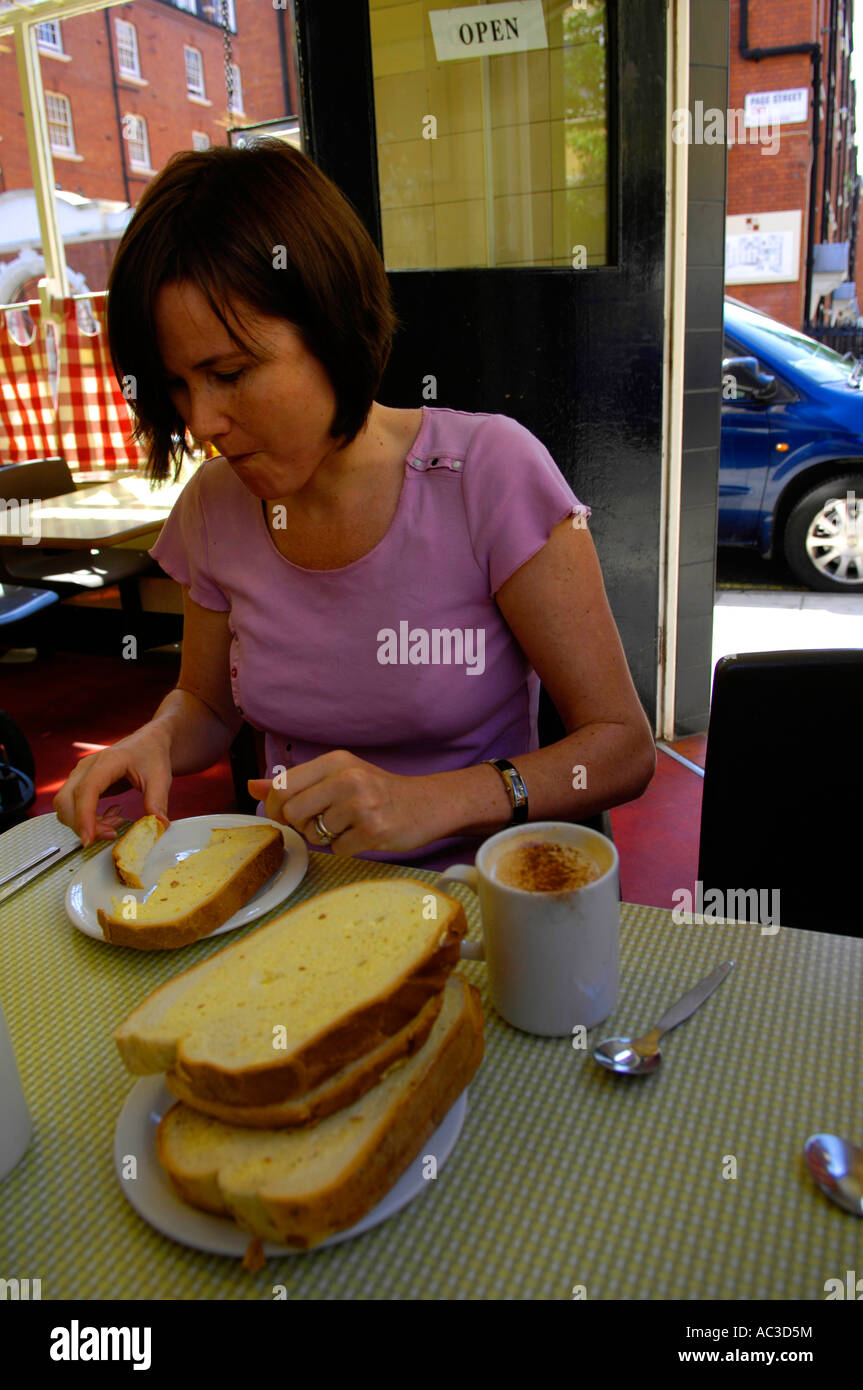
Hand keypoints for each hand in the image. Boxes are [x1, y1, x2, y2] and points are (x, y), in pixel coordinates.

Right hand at [53, 726, 172, 847]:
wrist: (148, 743)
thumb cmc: (152, 755)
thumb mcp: (160, 777)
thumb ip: (157, 801)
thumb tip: (158, 825)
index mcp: (107, 761)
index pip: (86, 790)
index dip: (83, 816)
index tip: (88, 839)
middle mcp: (87, 767)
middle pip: (66, 801)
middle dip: (82, 824)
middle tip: (112, 833)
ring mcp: (80, 775)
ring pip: (65, 806)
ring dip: (85, 823)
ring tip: (116, 822)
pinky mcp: (81, 784)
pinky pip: (73, 807)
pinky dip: (88, 819)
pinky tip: (112, 816)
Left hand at [247, 751, 441, 856]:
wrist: (426, 804)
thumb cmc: (377, 790)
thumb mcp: (336, 776)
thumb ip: (294, 782)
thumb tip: (252, 787)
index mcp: (335, 761)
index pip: (281, 787)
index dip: (277, 808)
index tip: (290, 814)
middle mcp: (348, 778)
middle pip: (292, 812)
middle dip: (301, 825)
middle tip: (320, 824)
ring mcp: (362, 804)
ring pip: (314, 834)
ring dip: (326, 838)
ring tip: (348, 826)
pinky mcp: (374, 830)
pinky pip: (338, 850)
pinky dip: (347, 848)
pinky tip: (363, 835)